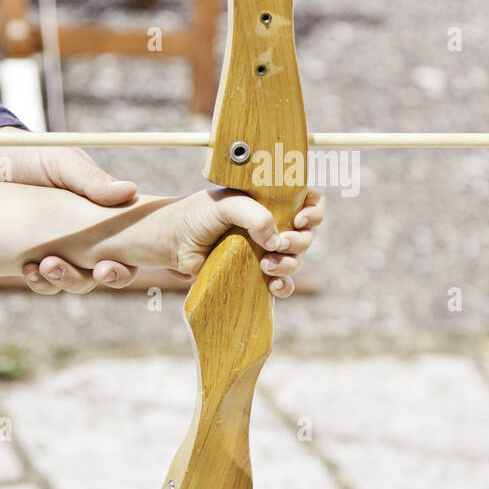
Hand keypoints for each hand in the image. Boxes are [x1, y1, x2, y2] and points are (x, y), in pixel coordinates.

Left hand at [0, 127, 139, 293]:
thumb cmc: (30, 155)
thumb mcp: (62, 161)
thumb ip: (91, 179)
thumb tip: (130, 191)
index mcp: (104, 213)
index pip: (130, 247)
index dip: (127, 264)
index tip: (108, 265)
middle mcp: (87, 236)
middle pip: (107, 273)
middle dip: (102, 279)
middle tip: (94, 272)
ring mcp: (60, 250)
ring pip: (76, 282)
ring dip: (66, 281)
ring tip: (46, 264)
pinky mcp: (33, 258)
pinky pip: (44, 283)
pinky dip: (40, 282)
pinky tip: (28, 269)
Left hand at [170, 188, 325, 297]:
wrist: (175, 241)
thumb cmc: (199, 215)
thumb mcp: (227, 204)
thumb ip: (254, 215)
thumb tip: (275, 242)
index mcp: (273, 201)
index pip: (310, 201)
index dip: (314, 212)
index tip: (299, 220)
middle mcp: (275, 224)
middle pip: (307, 235)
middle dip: (299, 242)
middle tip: (277, 244)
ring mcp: (267, 250)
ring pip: (296, 260)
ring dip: (289, 264)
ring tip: (266, 264)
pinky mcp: (257, 273)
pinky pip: (283, 284)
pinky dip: (284, 286)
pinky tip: (273, 285)